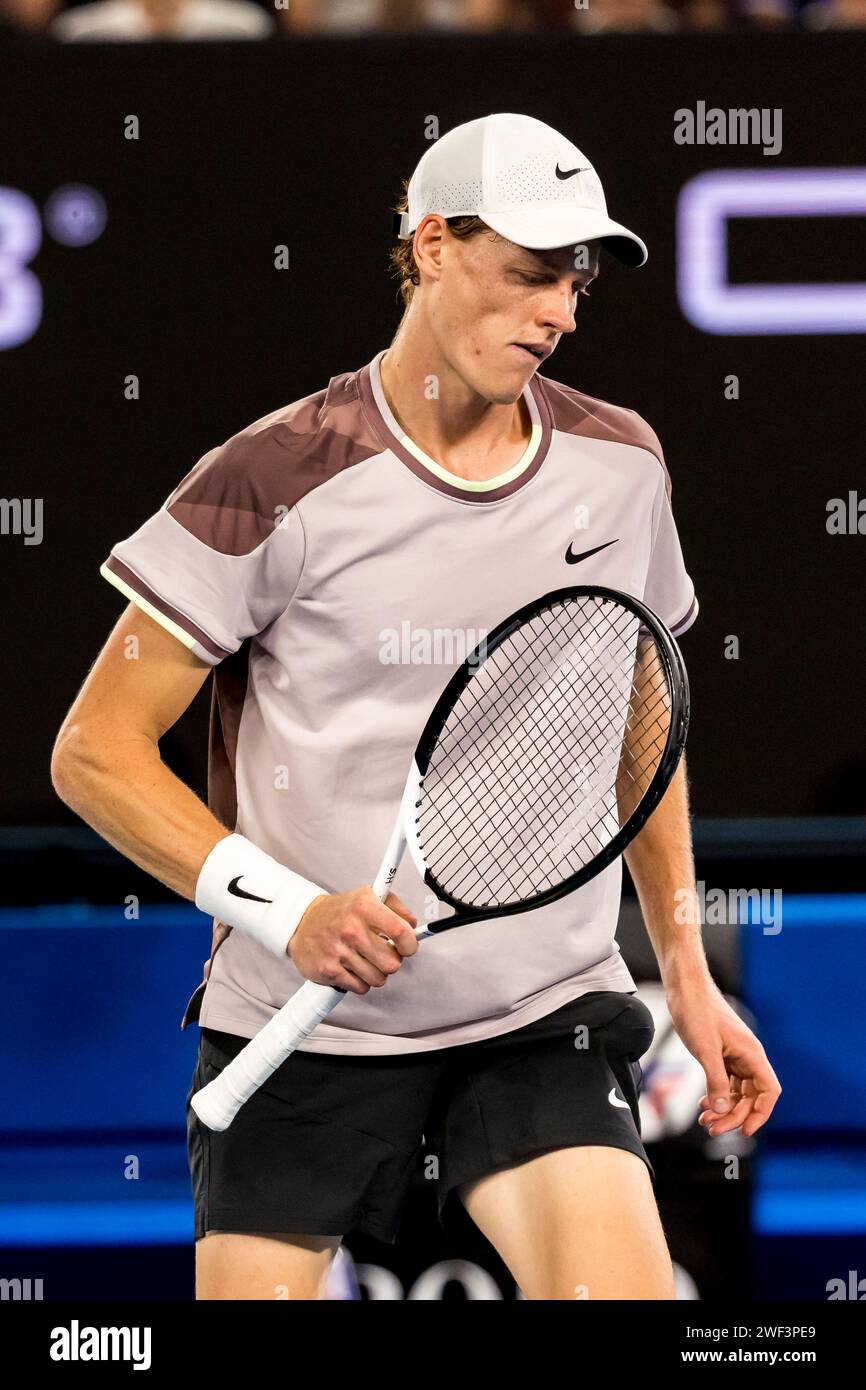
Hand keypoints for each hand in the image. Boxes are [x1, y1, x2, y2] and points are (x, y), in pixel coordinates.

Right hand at [288, 887, 417, 994]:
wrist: (302, 922)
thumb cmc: (340, 912)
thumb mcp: (368, 896)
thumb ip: (396, 908)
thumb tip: (414, 926)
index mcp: (364, 907)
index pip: (400, 931)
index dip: (410, 944)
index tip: (407, 946)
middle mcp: (351, 929)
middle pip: (392, 963)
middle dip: (392, 961)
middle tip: (382, 954)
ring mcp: (339, 951)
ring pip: (378, 978)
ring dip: (376, 973)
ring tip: (366, 960)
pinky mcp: (329, 971)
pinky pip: (361, 987)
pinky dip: (360, 981)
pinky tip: (352, 968)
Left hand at [666, 980, 780, 1137]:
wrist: (685, 987)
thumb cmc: (697, 1011)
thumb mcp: (705, 1050)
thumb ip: (716, 1081)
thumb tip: (723, 1110)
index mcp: (752, 1054)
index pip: (768, 1091)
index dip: (760, 1113)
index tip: (746, 1131)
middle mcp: (748, 1056)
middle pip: (751, 1096)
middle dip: (734, 1116)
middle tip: (712, 1129)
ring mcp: (735, 1056)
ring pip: (737, 1091)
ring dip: (724, 1109)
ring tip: (706, 1121)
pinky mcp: (722, 1054)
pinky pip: (726, 1082)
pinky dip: (717, 1096)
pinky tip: (704, 1105)